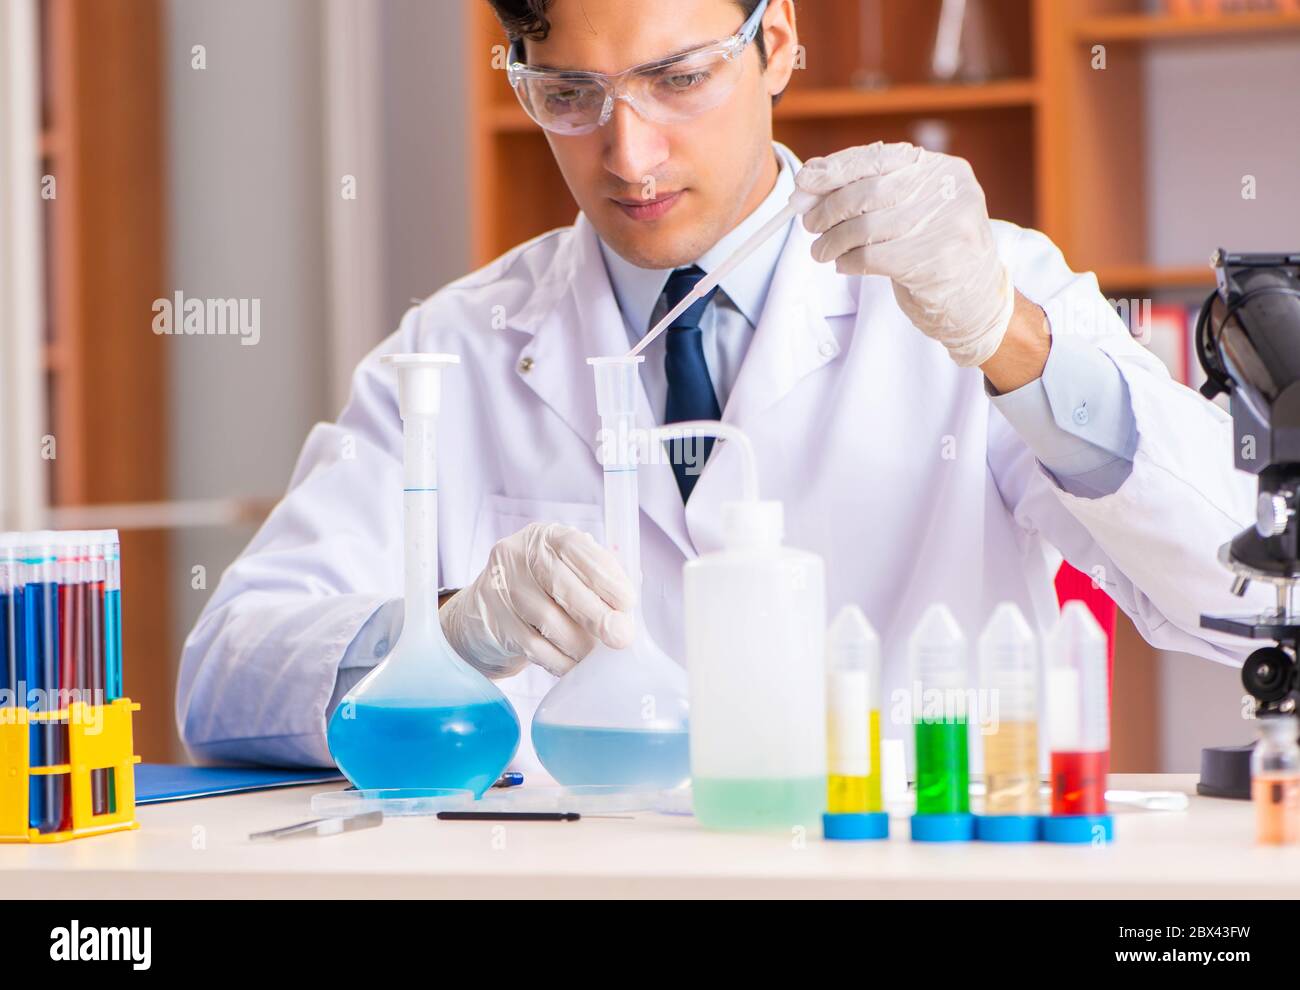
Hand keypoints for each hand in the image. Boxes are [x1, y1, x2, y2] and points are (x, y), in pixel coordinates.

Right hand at [440, 522, 635, 677]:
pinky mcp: (491, 620)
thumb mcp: (568, 572)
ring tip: (595, 656)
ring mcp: (500, 586)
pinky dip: (558, 660)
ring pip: (547, 619)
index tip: (628, 602)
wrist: (485, 613)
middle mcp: (518, 555)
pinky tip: (573, 666)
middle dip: (597, 614)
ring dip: (578, 643)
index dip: (604, 575)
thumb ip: (598, 580)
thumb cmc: (542, 590)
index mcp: (545, 537)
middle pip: (561, 584)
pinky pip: (531, 645)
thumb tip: (628, 606)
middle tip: (622, 637)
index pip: (575, 547)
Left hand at [796, 141, 1015, 367]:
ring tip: (821, 251)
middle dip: (828, 208)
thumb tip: (810, 177)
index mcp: (941, 169)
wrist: (974, 299)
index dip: (836, 168)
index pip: (878, 157)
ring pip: (865, 227)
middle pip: (868, 192)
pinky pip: (871, 257)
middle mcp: (947, 190)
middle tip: (809, 223)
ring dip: (832, 241)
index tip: (804, 180)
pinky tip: (844, 265)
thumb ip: (867, 188)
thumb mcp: (909, 208)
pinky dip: (848, 262)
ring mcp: (945, 226)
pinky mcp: (934, 262)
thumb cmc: (932, 248)